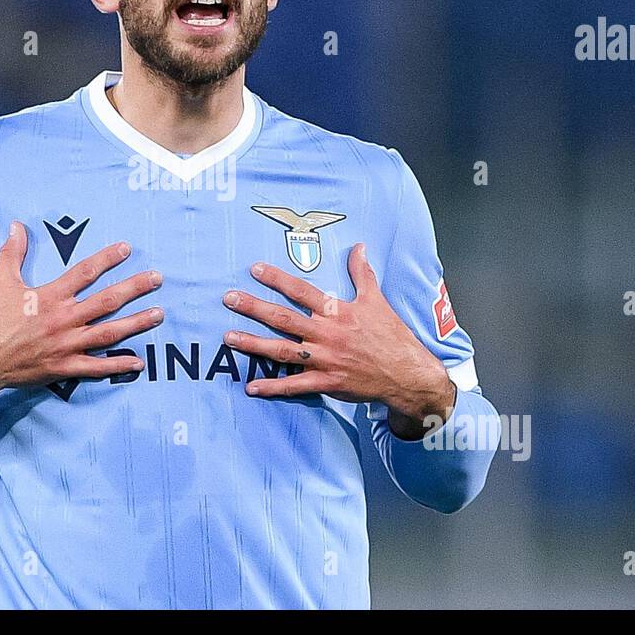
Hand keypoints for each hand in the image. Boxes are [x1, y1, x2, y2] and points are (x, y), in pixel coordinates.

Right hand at [0, 221, 163, 419]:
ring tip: (159, 313)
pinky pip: (97, 367)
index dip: (107, 259)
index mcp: (50, 296)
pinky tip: (138, 362)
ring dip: (136, 323)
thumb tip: (17, 225)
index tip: (127, 248)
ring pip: (109, 332)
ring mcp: (66, 344)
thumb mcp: (0, 282)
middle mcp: (64, 319)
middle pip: (107, 301)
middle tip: (157, 279)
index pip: (85, 272)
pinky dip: (118, 365)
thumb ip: (12, 253)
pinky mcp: (64, 367)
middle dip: (135, 288)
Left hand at [221, 243, 454, 438]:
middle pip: (283, 318)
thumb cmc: (391, 335)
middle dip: (253, 307)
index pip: (301, 290)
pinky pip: (294, 386)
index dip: (277, 279)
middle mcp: (326, 334)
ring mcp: (324, 360)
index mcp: (337, 311)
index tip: (255, 269)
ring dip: (253, 344)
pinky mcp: (326, 382)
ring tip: (228, 337)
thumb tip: (358, 247)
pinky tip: (251, 386)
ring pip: (282, 350)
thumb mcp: (377, 300)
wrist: (406, 373)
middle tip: (228, 298)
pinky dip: (272, 387)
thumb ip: (362, 273)